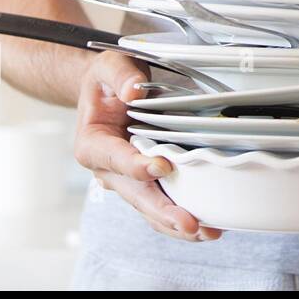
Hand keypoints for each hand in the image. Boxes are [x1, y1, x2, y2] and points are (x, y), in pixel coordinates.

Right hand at [74, 50, 220, 242]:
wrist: (106, 93)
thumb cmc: (108, 81)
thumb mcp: (109, 65)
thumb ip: (121, 75)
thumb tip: (134, 90)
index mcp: (93, 144)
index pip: (115, 159)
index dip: (137, 165)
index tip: (161, 167)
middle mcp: (107, 169)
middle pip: (135, 194)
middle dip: (162, 210)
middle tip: (189, 222)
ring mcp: (127, 180)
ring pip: (149, 208)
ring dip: (175, 223)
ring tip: (205, 233)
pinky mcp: (144, 184)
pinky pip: (160, 205)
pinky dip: (179, 218)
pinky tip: (206, 228)